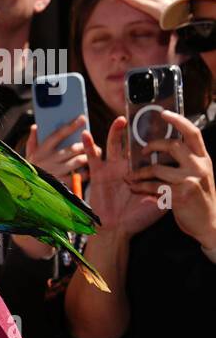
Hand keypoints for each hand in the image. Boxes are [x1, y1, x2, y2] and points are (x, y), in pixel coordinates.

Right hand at [23, 116, 87, 186]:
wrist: (26, 190)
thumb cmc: (30, 170)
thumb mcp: (29, 155)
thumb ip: (32, 140)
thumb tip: (35, 126)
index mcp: (41, 150)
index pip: (58, 134)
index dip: (71, 126)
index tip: (82, 118)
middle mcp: (49, 160)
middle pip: (73, 148)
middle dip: (86, 145)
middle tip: (95, 146)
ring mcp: (56, 172)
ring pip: (79, 161)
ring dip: (88, 158)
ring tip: (93, 157)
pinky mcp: (61, 183)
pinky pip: (79, 176)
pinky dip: (86, 173)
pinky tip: (88, 171)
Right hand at [83, 118, 166, 238]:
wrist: (117, 230)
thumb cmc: (138, 218)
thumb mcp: (161, 200)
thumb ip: (171, 185)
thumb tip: (186, 175)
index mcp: (145, 171)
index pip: (152, 151)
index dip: (158, 138)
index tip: (166, 124)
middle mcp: (128, 166)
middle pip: (132, 143)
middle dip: (136, 130)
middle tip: (143, 116)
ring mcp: (112, 169)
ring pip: (114, 145)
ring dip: (116, 132)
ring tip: (121, 120)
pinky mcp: (98, 174)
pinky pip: (92, 158)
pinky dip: (88, 146)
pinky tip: (86, 134)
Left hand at [125, 110, 215, 249]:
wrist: (210, 224)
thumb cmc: (200, 199)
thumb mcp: (200, 176)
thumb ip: (188, 162)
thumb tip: (169, 146)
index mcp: (204, 160)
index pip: (192, 133)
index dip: (178, 121)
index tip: (163, 113)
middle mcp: (199, 167)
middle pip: (173, 145)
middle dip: (153, 145)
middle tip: (141, 151)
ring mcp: (190, 181)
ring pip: (158, 168)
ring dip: (140, 173)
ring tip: (130, 177)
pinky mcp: (180, 195)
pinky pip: (153, 187)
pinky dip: (141, 187)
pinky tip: (134, 188)